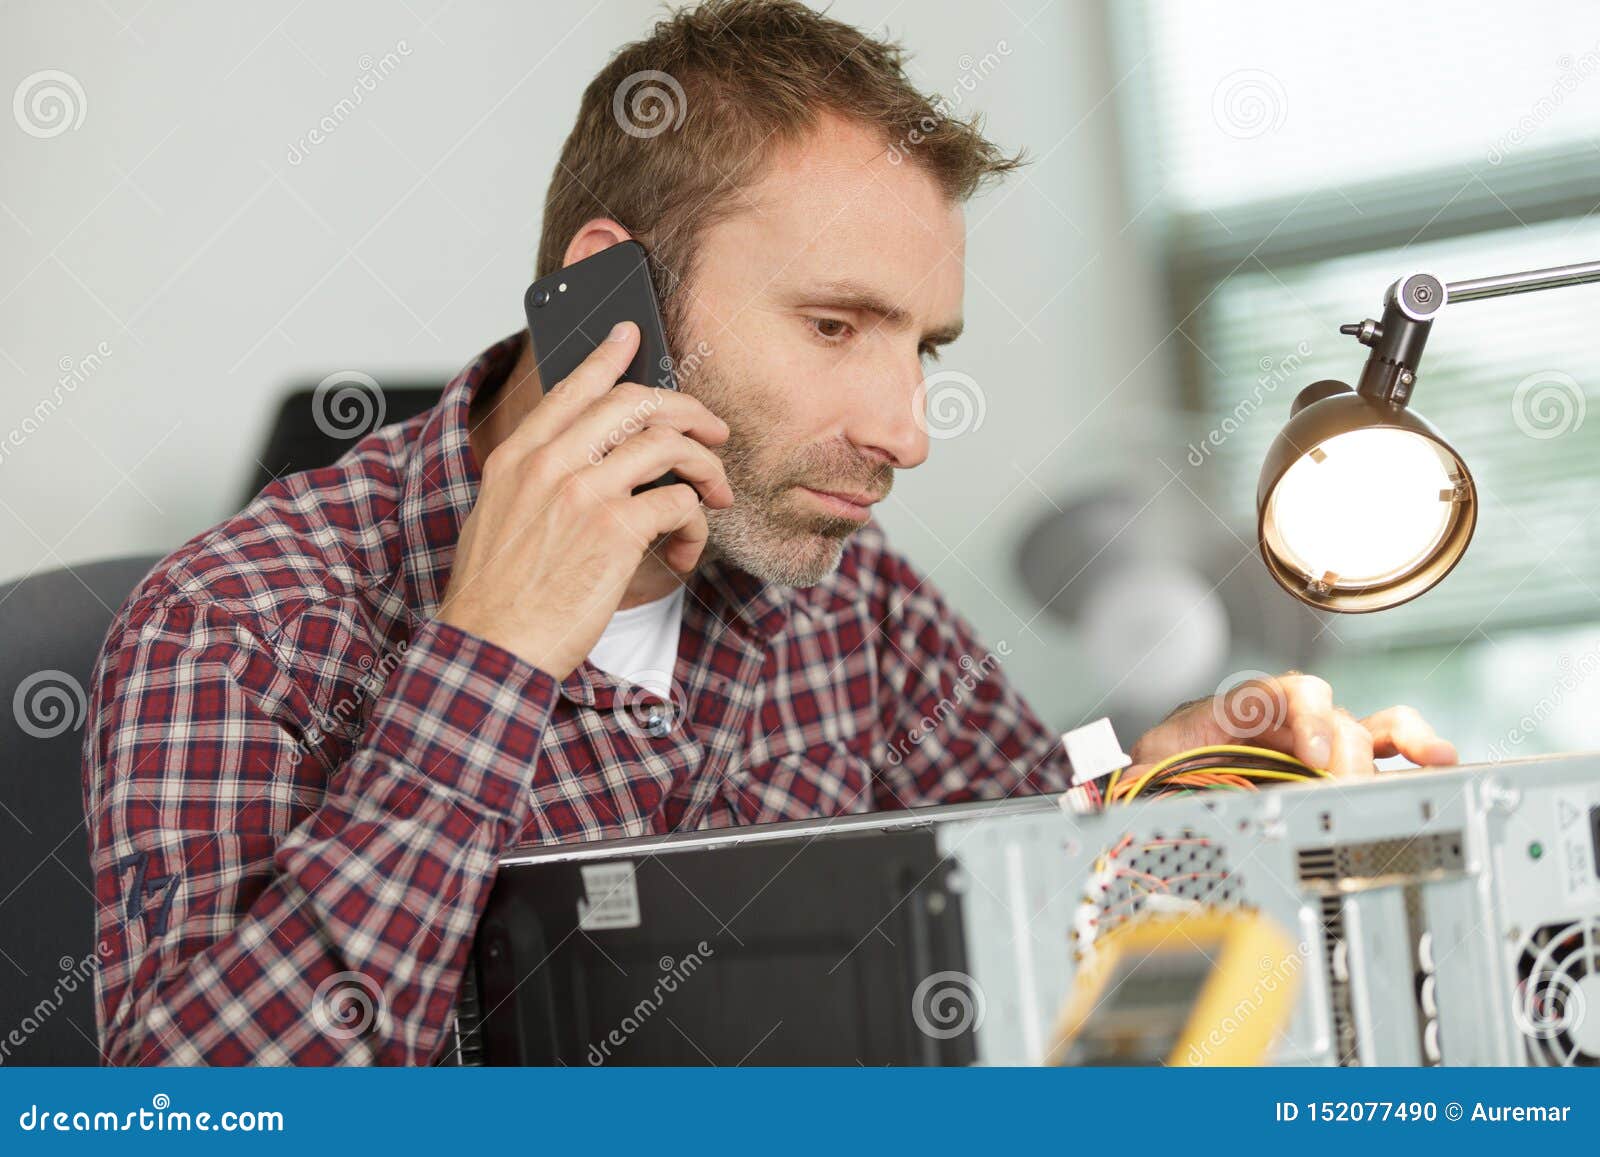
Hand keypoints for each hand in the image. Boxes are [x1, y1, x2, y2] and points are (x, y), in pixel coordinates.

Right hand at [437, 321, 733, 678]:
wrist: (490, 649)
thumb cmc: (497, 600)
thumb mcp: (498, 521)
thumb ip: (536, 485)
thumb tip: (584, 468)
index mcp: (516, 459)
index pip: (571, 389)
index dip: (608, 356)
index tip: (633, 334)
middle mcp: (548, 464)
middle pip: (635, 403)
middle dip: (687, 408)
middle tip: (713, 427)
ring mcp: (582, 493)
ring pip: (669, 444)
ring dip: (707, 466)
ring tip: (718, 492)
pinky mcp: (615, 531)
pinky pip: (681, 504)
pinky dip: (696, 526)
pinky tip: (685, 551)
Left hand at [1130, 671, 1457, 778]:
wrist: (1166, 780)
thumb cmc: (1160, 767)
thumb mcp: (1146, 766)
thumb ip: (1142, 773)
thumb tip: (1108, 788)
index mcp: (1234, 711)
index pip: (1277, 694)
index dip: (1304, 719)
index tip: (1313, 756)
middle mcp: (1281, 719)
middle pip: (1330, 716)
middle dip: (1346, 751)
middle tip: (1349, 790)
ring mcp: (1314, 739)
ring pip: (1366, 725)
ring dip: (1402, 740)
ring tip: (1433, 759)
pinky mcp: (1336, 765)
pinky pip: (1383, 749)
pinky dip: (1413, 753)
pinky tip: (1439, 764)